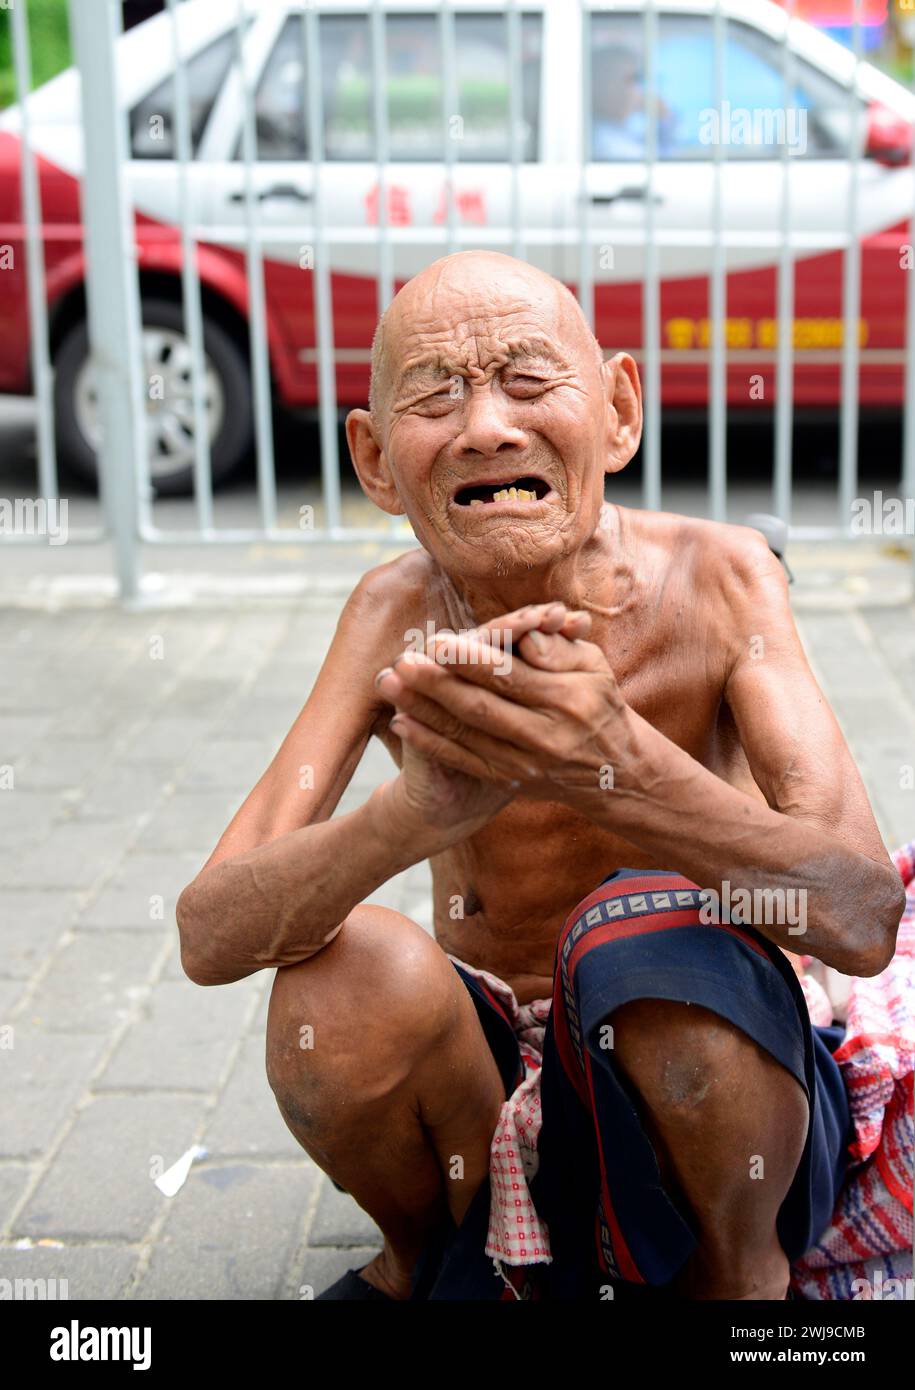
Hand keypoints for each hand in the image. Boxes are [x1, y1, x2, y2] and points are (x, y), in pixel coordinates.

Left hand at [374, 603, 633, 817]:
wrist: (613, 772)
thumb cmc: (598, 703)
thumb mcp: (594, 667)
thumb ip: (559, 649)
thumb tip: (525, 636)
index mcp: (567, 700)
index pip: (511, 676)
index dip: (472, 660)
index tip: (438, 642)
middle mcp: (545, 736)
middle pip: (481, 707)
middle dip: (437, 685)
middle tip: (402, 662)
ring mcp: (525, 763)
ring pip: (466, 735)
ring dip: (423, 711)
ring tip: (389, 685)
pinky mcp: (509, 780)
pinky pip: (464, 760)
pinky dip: (431, 743)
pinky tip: (401, 723)